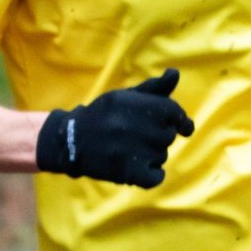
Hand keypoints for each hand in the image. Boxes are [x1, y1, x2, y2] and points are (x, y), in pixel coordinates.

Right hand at [36, 67, 193, 187]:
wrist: (72, 139)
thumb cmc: (103, 115)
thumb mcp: (126, 96)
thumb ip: (154, 87)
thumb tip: (175, 73)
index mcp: (142, 105)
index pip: (176, 113)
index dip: (178, 120)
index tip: (175, 126)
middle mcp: (142, 127)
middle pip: (169, 136)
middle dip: (157, 137)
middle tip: (134, 136)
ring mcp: (137, 151)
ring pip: (162, 156)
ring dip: (151, 155)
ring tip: (128, 149)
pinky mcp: (130, 172)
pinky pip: (156, 177)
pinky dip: (152, 175)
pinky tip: (139, 168)